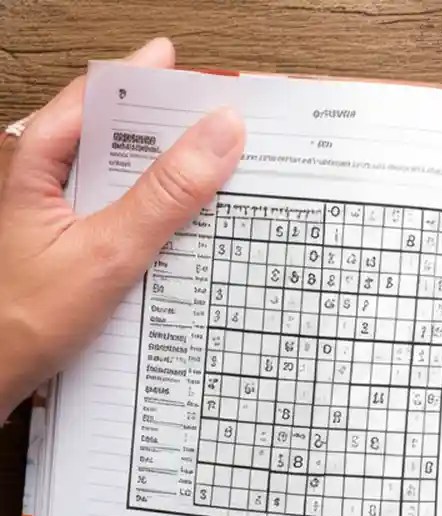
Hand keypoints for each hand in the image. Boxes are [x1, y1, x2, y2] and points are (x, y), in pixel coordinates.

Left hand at [0, 38, 243, 417]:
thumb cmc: (21, 320)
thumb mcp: (107, 252)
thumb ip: (165, 194)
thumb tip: (219, 134)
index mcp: (36, 159)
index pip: (103, 94)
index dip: (157, 82)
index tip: (211, 84)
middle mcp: (45, 175)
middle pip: (119, 130)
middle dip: (175, 128)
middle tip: (232, 132)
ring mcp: (60, 208)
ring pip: (127, 171)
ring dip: (173, 173)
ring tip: (223, 175)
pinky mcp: (77, 238)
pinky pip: (129, 208)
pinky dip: (162, 209)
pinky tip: (192, 223)